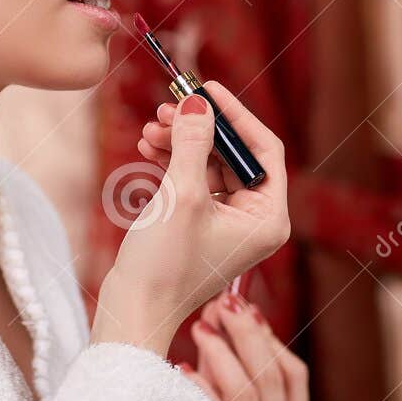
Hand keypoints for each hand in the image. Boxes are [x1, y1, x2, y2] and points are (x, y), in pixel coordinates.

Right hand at [91, 81, 289, 355]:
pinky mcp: (202, 226)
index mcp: (268, 218)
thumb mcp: (181, 194)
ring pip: (210, 164)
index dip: (236, 115)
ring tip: (152, 128)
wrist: (133, 311)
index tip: (206, 88)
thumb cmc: (165, 264)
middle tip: (169, 107)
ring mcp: (228, 224)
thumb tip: (199, 101)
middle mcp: (255, 221)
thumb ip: (193, 142)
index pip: (264, 149)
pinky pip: (194, 180)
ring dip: (182, 141)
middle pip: (234, 154)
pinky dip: (174, 161)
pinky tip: (149, 147)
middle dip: (201, 127)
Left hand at [179, 291, 309, 400]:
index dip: (267, 336)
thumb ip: (235, 360)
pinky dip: (201, 387)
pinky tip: (181, 367)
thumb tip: (229, 303)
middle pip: (270, 378)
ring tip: (200, 327)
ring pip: (248, 393)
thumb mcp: (230, 400)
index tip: (243, 305)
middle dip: (245, 335)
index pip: (293, 374)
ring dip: (222, 353)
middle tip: (221, 304)